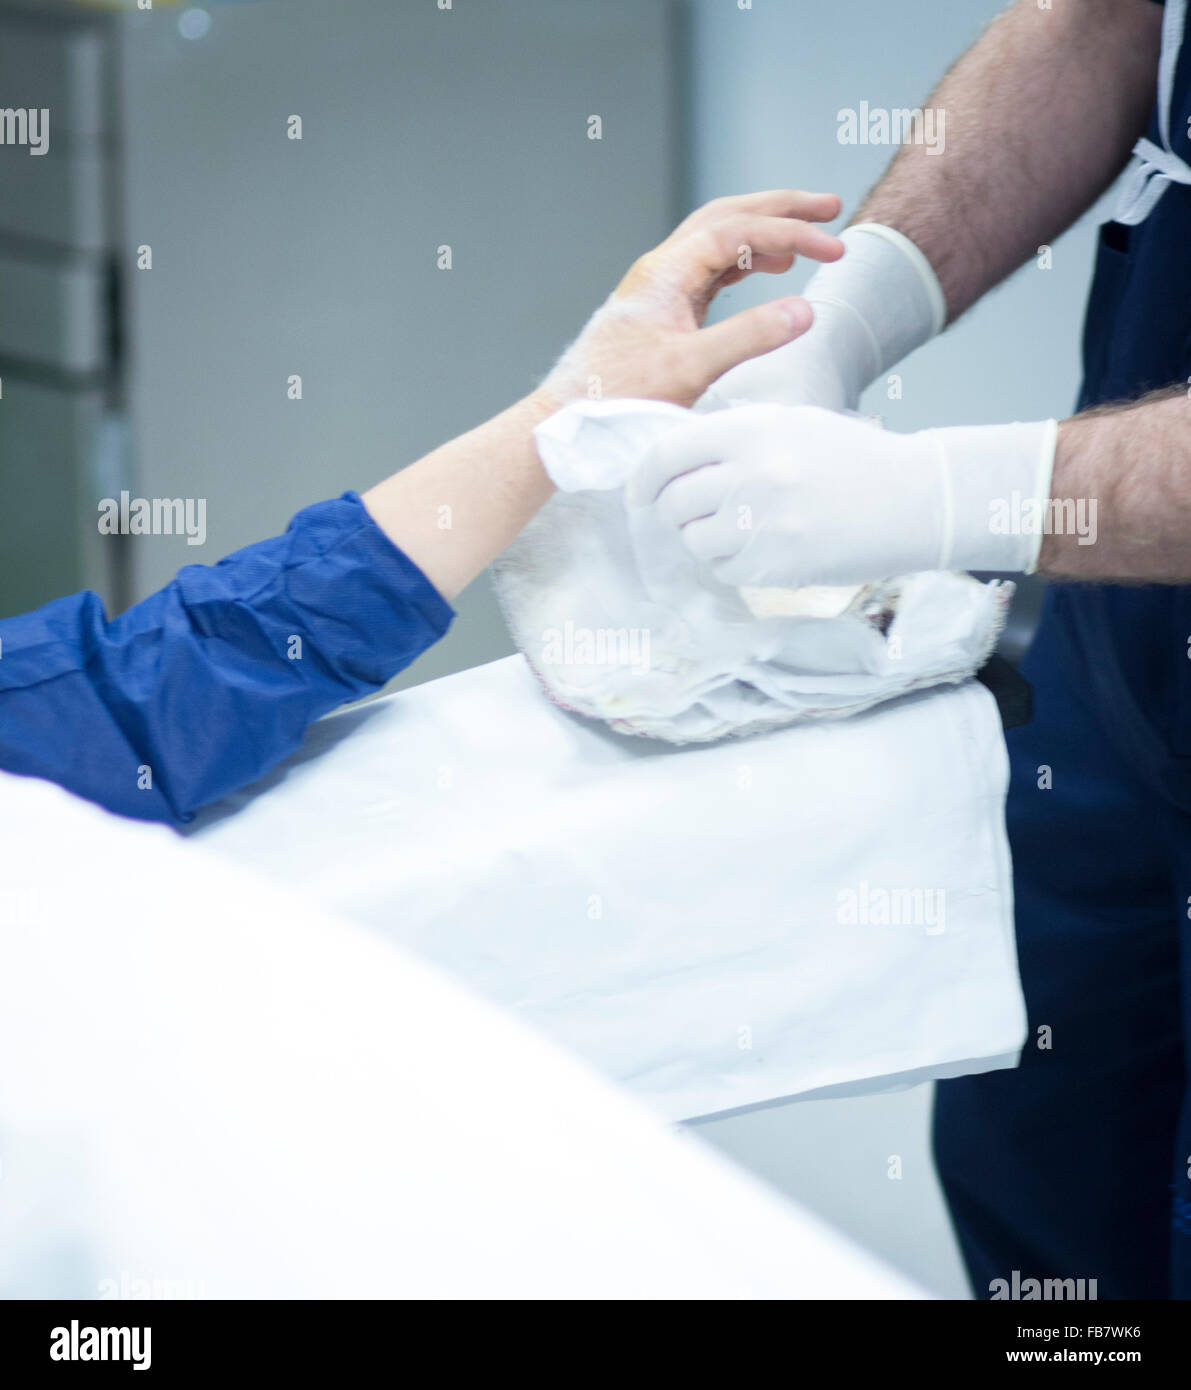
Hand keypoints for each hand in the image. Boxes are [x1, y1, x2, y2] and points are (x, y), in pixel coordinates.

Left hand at [542, 190, 843, 409]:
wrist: (571, 415)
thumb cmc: (620, 395)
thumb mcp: (691, 368)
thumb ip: (749, 337)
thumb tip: (804, 311)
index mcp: (666, 272)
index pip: (737, 231)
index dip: (788, 233)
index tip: (831, 248)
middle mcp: (662, 270)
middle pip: (727, 216)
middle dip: (780, 208)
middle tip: (829, 208)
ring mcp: (662, 288)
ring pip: (718, 239)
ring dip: (764, 232)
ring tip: (807, 237)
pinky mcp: (664, 311)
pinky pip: (712, 270)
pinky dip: (746, 261)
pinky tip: (768, 270)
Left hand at [632, 403, 1058, 587]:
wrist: (912, 497)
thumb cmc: (850, 458)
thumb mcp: (791, 424)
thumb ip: (732, 438)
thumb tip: (670, 463)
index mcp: (751, 430)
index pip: (667, 454)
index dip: (645, 478)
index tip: (641, 494)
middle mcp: (751, 473)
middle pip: (674, 503)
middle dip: (675, 513)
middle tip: (693, 516)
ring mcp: (762, 522)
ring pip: (695, 541)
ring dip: (705, 540)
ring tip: (739, 530)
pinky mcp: (776, 564)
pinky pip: (726, 569)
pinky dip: (733, 564)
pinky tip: (763, 548)